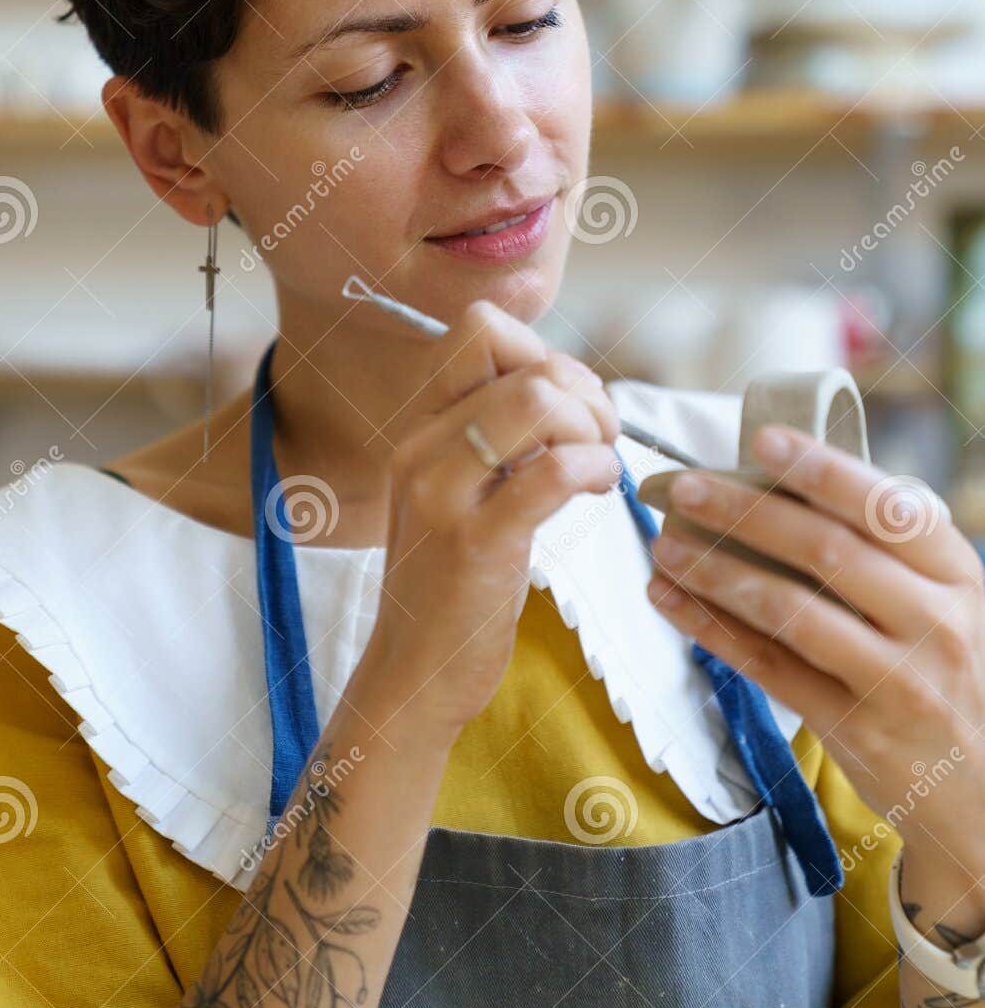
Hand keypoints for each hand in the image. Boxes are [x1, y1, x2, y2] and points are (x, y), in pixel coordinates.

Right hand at [353, 299, 622, 741]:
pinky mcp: (476, 543)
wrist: (411, 677)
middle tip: (595, 441)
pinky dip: (592, 467)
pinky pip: (551, 470)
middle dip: (582, 388)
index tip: (565, 409)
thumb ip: (497, 439)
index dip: (543, 353)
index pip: (478, 330)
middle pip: (520, 356)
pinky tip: (593, 489)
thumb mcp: (459, 496)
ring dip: (592, 425)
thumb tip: (565, 388)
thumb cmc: (451, 588)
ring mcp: (442, 494)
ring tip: (595, 468)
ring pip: (537, 398)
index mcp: (420, 430)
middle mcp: (422, 448)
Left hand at [644, 423, 984, 881]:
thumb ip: (897, 559)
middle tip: (686, 488)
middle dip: (746, 512)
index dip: (825, 470)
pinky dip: (711, 629)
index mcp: (961, 579)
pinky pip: (768, 667)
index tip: (765, 441)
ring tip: (667, 544)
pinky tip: (672, 600)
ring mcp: (895, 680)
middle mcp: (935, 624)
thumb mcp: (955, 609)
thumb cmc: (956, 680)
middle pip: (828, 551)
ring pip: (789, 610)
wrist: (984, 795)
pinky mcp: (854, 728)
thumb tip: (796, 486)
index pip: (890, 509)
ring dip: (716, 572)